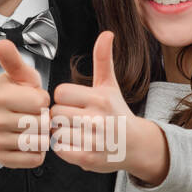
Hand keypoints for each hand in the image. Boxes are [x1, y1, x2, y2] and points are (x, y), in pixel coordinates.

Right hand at [0, 40, 50, 168]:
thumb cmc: (15, 96)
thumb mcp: (18, 76)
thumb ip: (14, 61)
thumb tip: (2, 44)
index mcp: (0, 96)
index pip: (42, 101)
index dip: (44, 100)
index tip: (33, 99)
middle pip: (42, 123)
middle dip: (44, 119)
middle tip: (33, 115)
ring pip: (40, 142)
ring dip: (42, 136)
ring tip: (33, 128)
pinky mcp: (3, 159)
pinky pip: (35, 158)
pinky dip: (38, 152)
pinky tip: (29, 142)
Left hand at [49, 31, 165, 180]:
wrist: (136, 145)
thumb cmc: (118, 114)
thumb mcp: (110, 86)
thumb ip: (103, 60)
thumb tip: (107, 33)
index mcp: (99, 98)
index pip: (60, 93)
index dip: (63, 98)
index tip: (73, 103)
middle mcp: (97, 119)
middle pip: (55, 113)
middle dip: (60, 116)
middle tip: (72, 119)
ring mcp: (93, 140)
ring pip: (56, 132)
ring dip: (61, 133)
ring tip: (75, 132)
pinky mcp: (89, 158)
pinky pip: (61, 150)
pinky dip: (64, 148)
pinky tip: (76, 144)